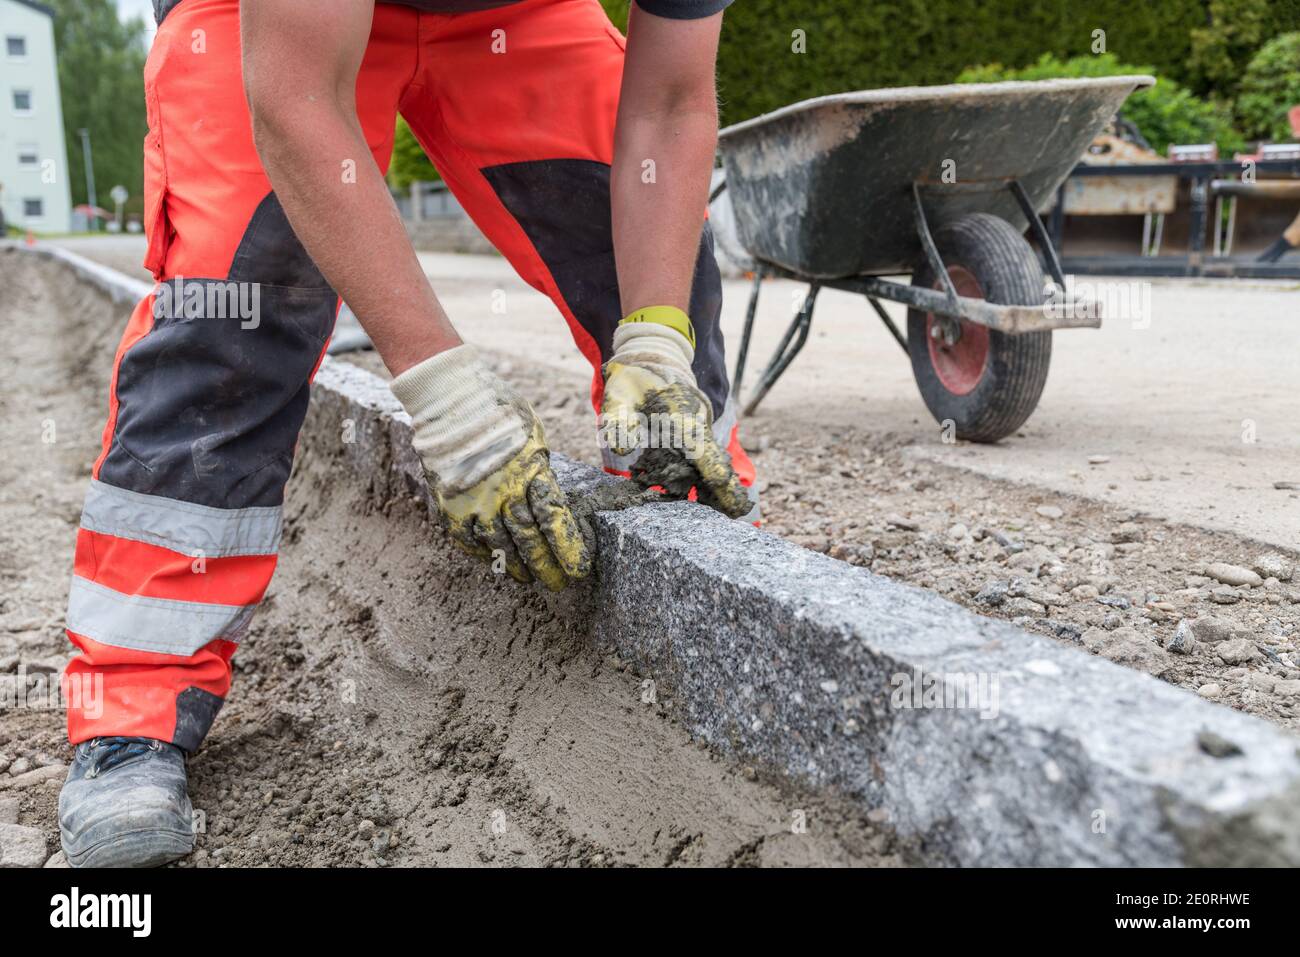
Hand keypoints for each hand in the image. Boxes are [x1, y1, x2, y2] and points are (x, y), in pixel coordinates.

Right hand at [392, 346, 590, 590]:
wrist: (448, 397)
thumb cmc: (499, 411)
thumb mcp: (533, 436)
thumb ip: (541, 471)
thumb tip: (550, 500)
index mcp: (530, 470)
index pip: (554, 518)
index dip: (567, 547)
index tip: (579, 568)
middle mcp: (503, 490)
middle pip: (529, 539)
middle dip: (547, 566)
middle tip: (559, 585)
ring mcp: (473, 499)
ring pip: (498, 545)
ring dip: (516, 566)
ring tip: (528, 580)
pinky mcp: (448, 502)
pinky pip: (465, 539)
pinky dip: (481, 554)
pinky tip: (493, 561)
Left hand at [600, 314, 749, 518]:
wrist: (653, 356)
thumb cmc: (634, 377)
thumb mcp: (618, 394)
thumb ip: (618, 419)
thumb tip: (623, 448)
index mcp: (681, 418)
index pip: (703, 450)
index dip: (716, 475)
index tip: (728, 493)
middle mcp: (696, 425)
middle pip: (714, 463)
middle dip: (725, 489)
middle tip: (737, 515)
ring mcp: (698, 428)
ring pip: (710, 463)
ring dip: (716, 487)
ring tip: (728, 512)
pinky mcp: (694, 432)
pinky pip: (702, 458)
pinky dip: (706, 478)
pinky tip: (707, 497)